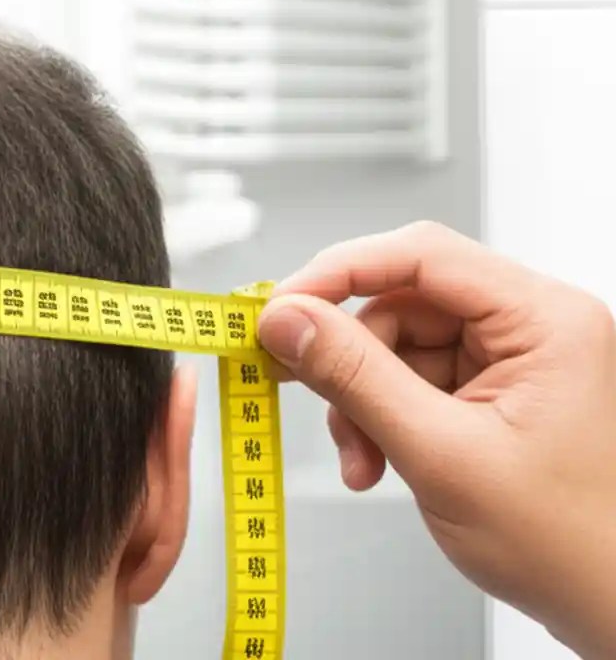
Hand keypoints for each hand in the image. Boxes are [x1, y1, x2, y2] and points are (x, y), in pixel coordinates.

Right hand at [257, 221, 615, 658]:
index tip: (279, 308)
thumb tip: (289, 322)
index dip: (338, 273)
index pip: (422, 256)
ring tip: (361, 458)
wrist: (606, 604)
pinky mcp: (492, 391)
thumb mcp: (439, 454)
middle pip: (402, 303)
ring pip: (396, 346)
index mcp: (543, 320)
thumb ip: (355, 378)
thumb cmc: (567, 542)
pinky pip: (409, 381)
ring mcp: (512, 359)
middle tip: (296, 386)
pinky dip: (379, 419)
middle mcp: (531, 326)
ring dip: (360, 401)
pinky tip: (377, 460)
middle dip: (348, 359)